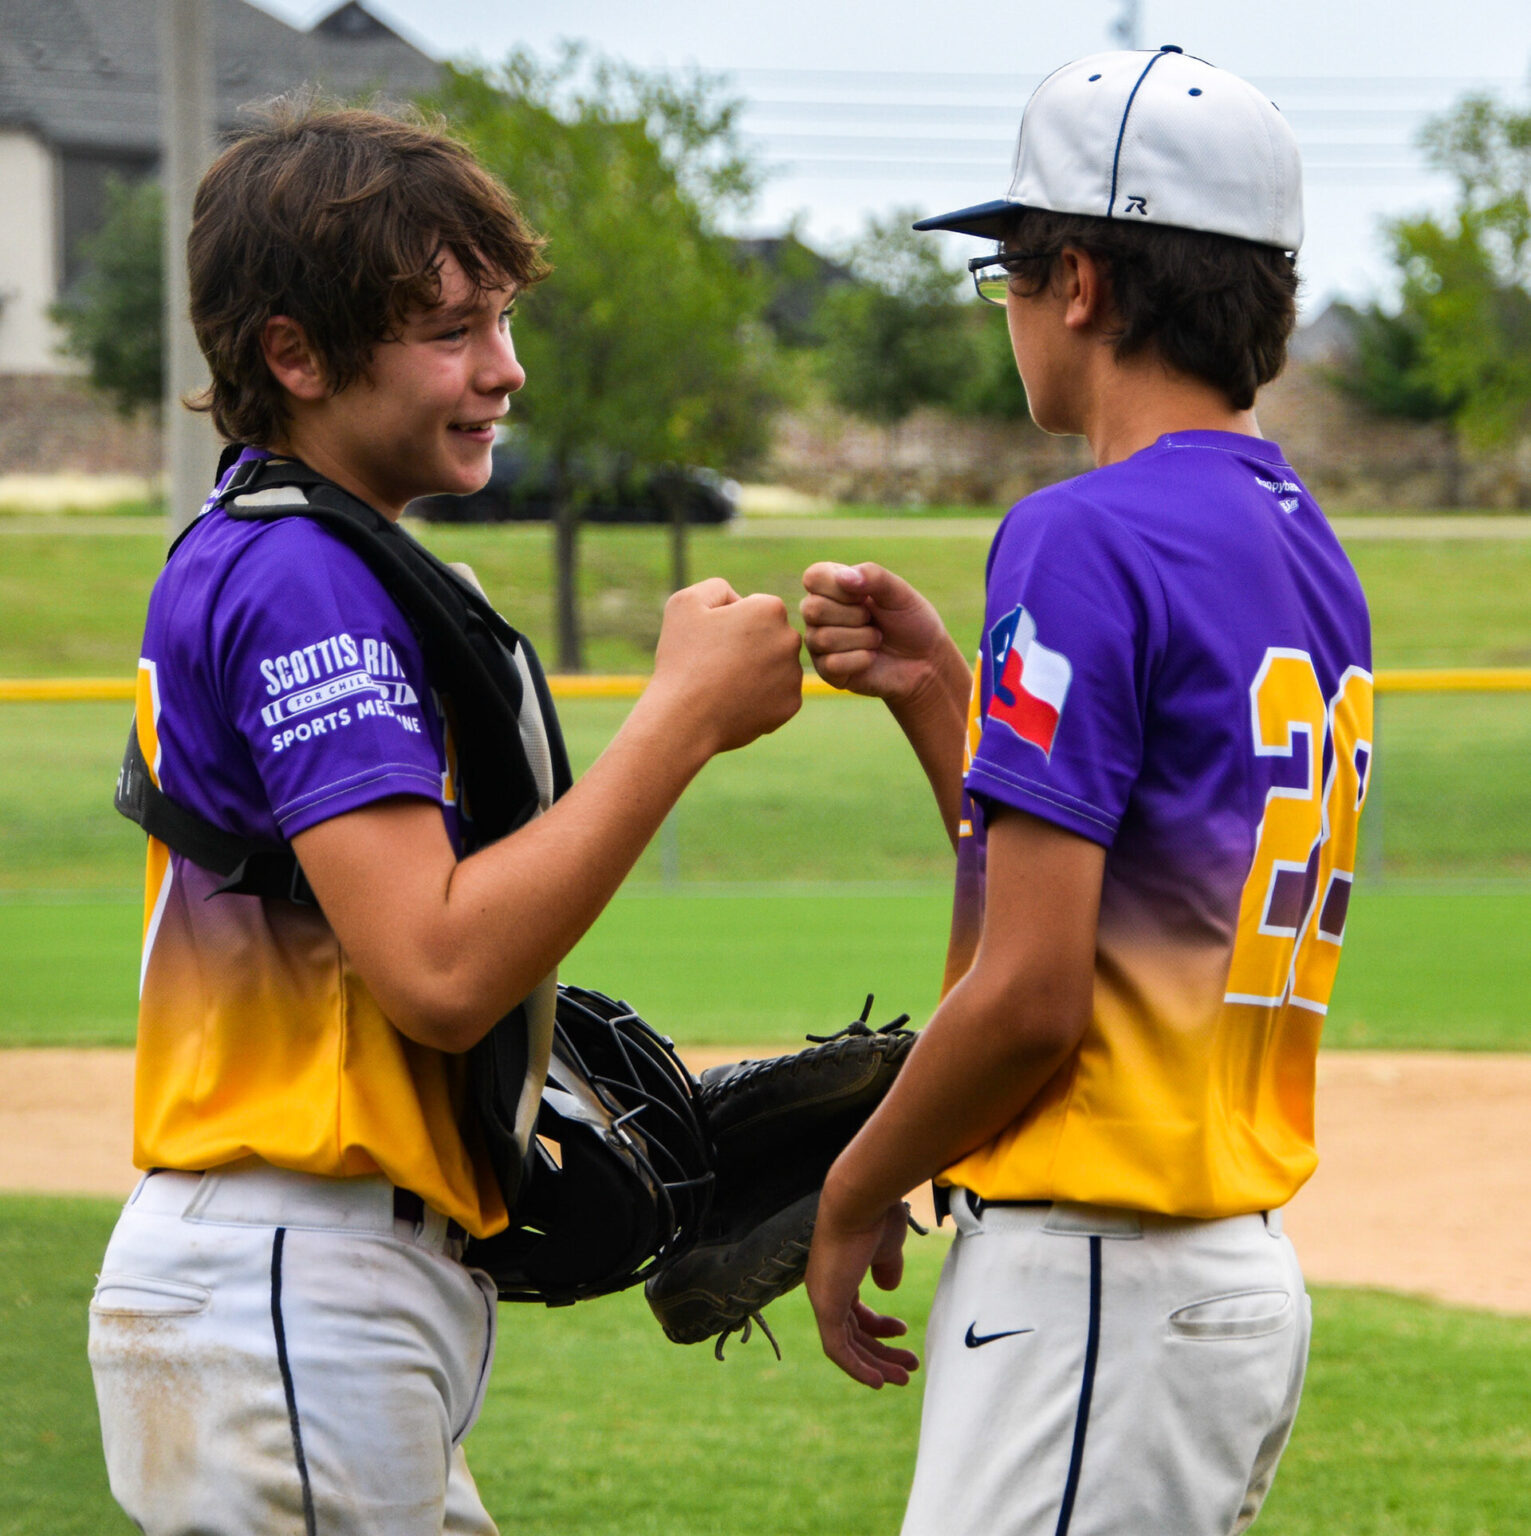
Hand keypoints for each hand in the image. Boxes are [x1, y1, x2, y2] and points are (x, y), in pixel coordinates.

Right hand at [651, 577, 802, 754]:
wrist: (684, 719)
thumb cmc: (682, 658)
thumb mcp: (686, 603)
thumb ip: (718, 587)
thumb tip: (739, 599)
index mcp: (770, 609)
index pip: (756, 608)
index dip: (731, 622)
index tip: (713, 640)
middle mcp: (791, 639)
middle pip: (771, 636)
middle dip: (750, 645)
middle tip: (717, 664)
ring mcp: (794, 675)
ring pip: (776, 666)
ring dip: (756, 671)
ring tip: (725, 684)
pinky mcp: (791, 705)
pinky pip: (777, 695)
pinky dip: (760, 698)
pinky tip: (736, 702)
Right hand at [800, 562, 951, 704]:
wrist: (926, 661)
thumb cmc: (911, 621)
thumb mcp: (899, 592)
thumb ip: (873, 576)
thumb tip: (842, 576)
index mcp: (832, 587)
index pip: (813, 577)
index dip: (839, 587)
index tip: (865, 596)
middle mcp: (819, 614)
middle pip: (813, 609)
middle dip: (853, 615)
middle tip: (872, 619)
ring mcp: (820, 644)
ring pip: (823, 638)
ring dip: (862, 638)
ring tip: (876, 639)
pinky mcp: (827, 671)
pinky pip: (832, 664)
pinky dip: (861, 660)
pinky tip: (871, 658)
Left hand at [806, 1196, 918, 1388]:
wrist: (860, 1200)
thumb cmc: (876, 1216)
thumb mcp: (887, 1247)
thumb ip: (887, 1267)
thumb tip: (888, 1286)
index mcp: (839, 1273)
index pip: (854, 1312)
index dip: (879, 1327)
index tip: (903, 1329)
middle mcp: (826, 1288)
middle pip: (853, 1333)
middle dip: (881, 1352)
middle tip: (908, 1367)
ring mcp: (823, 1297)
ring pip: (847, 1345)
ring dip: (875, 1364)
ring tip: (903, 1377)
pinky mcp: (825, 1307)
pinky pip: (837, 1349)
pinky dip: (856, 1367)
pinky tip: (877, 1381)